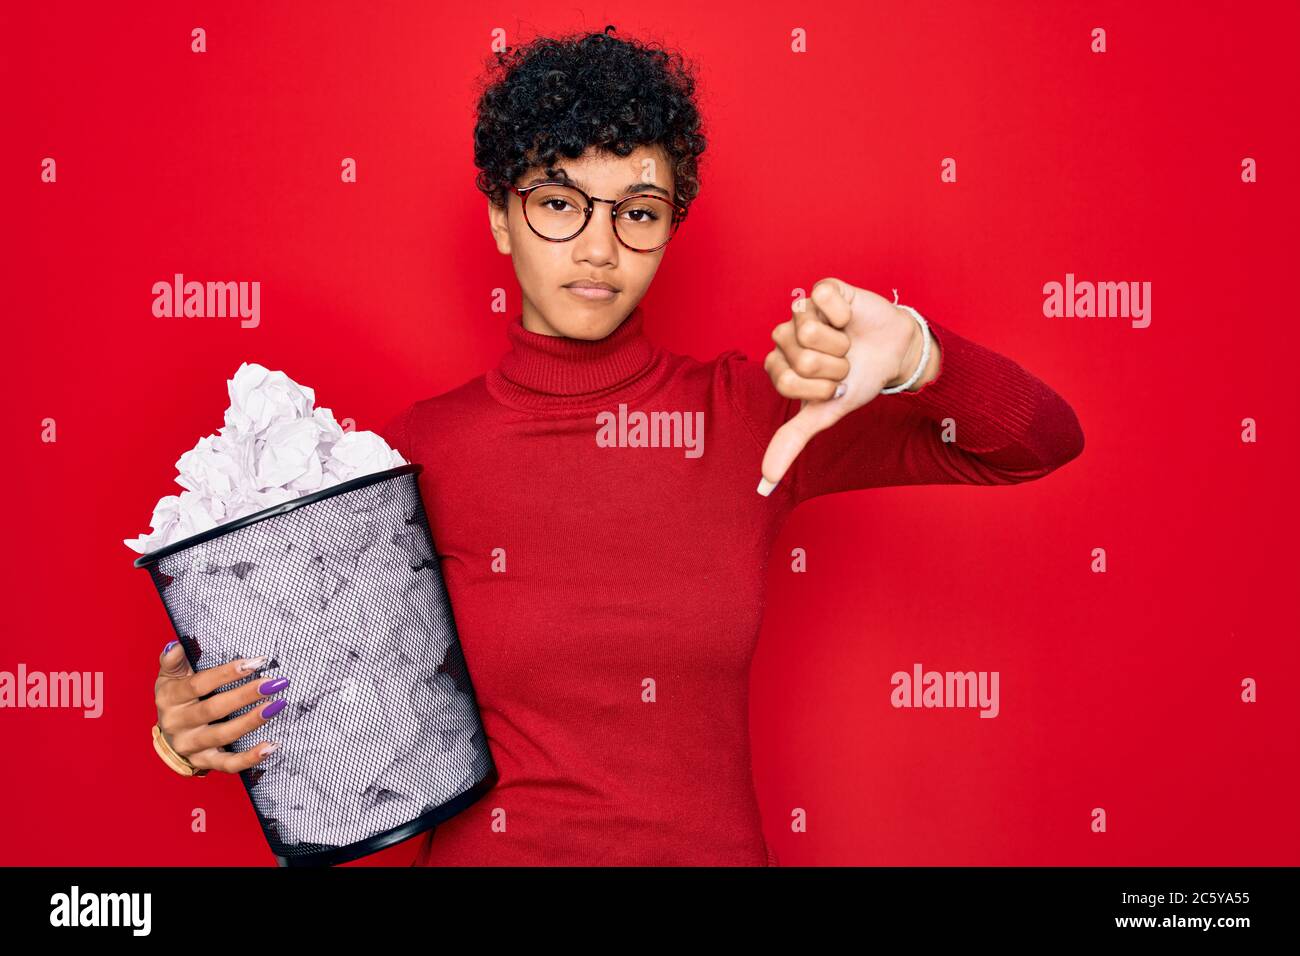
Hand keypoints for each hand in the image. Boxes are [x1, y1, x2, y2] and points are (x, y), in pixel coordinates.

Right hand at [154, 641, 289, 774]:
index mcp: (171, 699)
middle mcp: (178, 724)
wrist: (168, 737)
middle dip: (246, 695)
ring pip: (224, 735)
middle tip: (274, 682)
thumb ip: (173, 662)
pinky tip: (272, 745)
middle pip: (214, 709)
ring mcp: (191, 746)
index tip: (256, 662)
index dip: (227, 673)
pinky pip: (229, 764)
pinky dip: (251, 758)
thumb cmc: (176, 700)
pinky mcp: (204, 763)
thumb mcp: (169, 679)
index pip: (199, 684)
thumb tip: (175, 646)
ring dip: (252, 721)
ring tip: (277, 705)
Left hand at [758, 278, 924, 494]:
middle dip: (833, 367)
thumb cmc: (858, 381)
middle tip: (844, 363)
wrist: (895, 354)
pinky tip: (848, 318)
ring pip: (809, 328)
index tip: (832, 387)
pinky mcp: (823, 289)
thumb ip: (793, 440)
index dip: (818, 388)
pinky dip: (844, 313)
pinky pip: (823, 297)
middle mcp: (785, 337)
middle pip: (800, 357)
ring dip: (840, 342)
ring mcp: (801, 311)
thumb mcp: (826, 413)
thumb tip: (765, 481)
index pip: (786, 381)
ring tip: (847, 342)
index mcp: (779, 366)